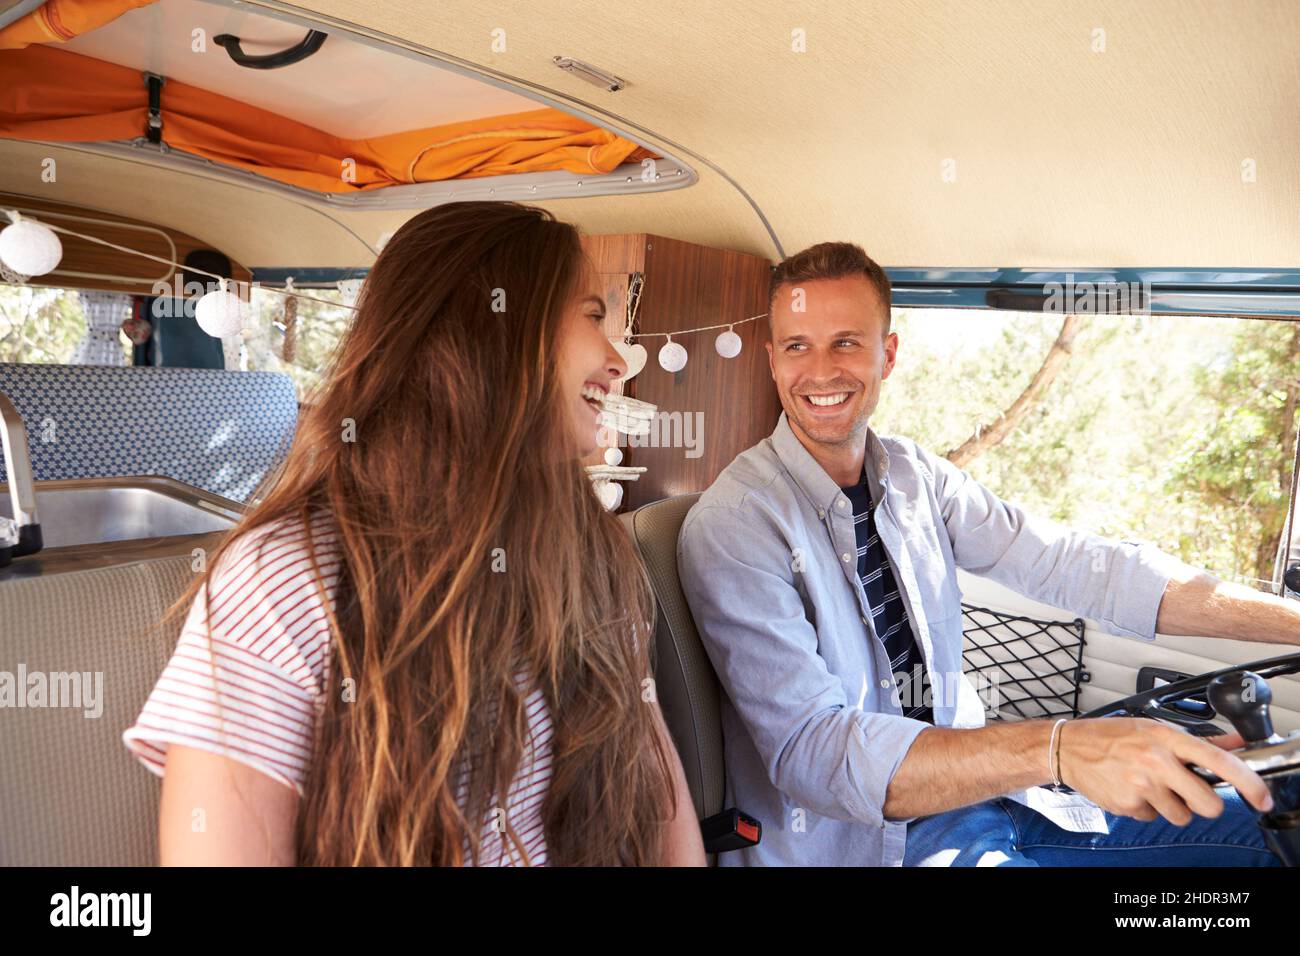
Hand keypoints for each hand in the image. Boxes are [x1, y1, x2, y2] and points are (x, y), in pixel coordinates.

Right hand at [1057, 718, 1273, 825]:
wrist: (1067, 748)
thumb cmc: (1109, 736)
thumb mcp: (1154, 729)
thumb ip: (1197, 741)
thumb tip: (1234, 743)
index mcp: (1165, 739)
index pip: (1217, 761)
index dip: (1246, 781)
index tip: (1260, 796)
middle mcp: (1155, 762)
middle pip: (1207, 803)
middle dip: (1204, 804)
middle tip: (1190, 792)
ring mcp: (1141, 786)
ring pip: (1181, 816)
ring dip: (1172, 806)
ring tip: (1152, 786)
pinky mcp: (1128, 805)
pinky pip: (1153, 817)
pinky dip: (1146, 808)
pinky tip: (1132, 790)